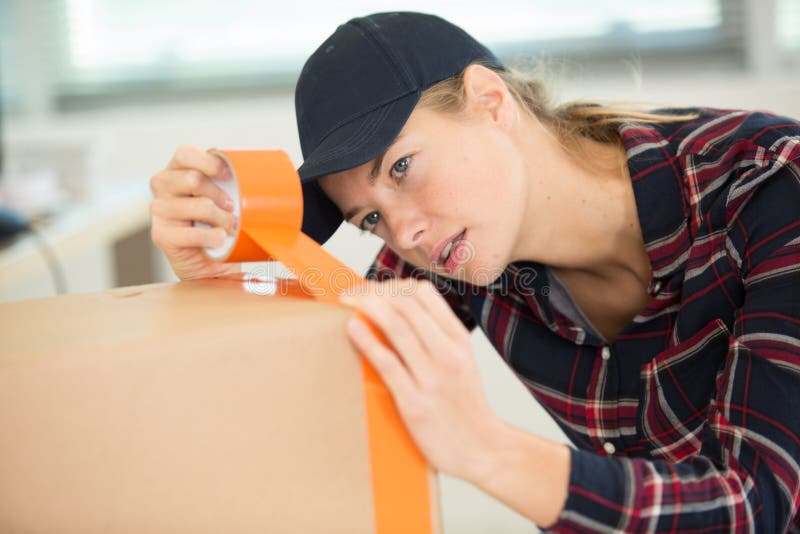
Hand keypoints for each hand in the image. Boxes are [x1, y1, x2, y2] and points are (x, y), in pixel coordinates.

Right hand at [150, 145, 240, 279]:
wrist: (209, 262)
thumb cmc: (215, 224)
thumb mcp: (222, 197)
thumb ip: (229, 181)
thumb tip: (260, 173)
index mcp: (177, 170)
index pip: (184, 154)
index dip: (208, 162)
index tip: (228, 175)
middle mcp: (163, 187)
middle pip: (193, 179)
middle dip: (220, 195)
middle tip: (232, 208)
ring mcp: (159, 210)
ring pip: (199, 205)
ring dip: (221, 218)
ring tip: (229, 227)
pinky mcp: (161, 234)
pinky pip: (192, 233)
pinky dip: (212, 237)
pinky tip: (219, 239)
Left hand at [341, 278, 502, 482]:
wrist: (482, 449)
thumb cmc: (465, 405)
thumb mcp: (462, 361)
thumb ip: (437, 337)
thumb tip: (400, 312)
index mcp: (459, 341)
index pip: (425, 294)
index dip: (393, 284)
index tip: (372, 288)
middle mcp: (448, 355)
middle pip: (406, 306)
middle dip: (373, 292)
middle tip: (350, 294)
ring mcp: (432, 379)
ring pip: (397, 328)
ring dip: (367, 308)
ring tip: (346, 302)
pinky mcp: (416, 404)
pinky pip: (388, 365)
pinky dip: (367, 341)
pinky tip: (352, 328)